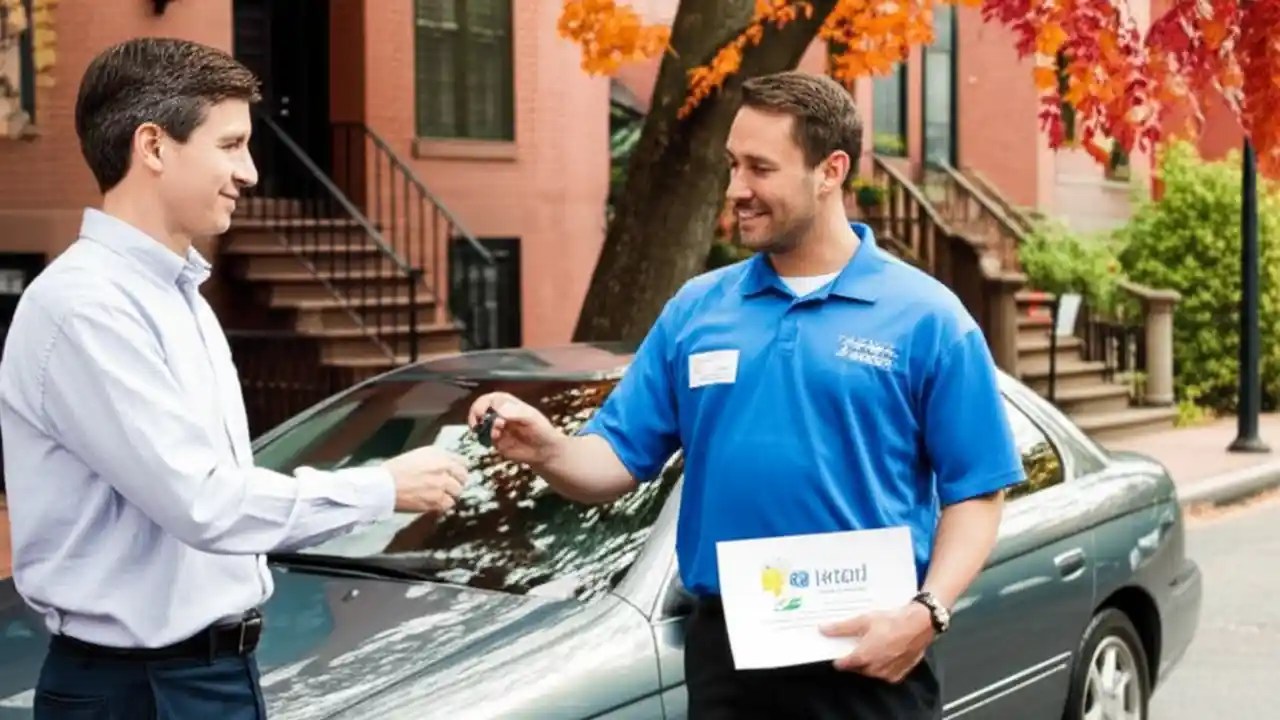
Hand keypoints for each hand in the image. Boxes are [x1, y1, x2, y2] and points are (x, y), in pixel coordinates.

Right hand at [382, 446, 468, 513]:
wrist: (384, 486)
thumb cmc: (397, 469)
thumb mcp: (419, 455)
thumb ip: (437, 458)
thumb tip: (450, 464)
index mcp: (439, 455)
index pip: (463, 462)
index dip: (459, 470)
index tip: (456, 474)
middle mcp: (443, 468)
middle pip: (463, 477)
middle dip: (457, 482)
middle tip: (448, 486)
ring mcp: (441, 485)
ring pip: (458, 492)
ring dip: (451, 494)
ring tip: (439, 495)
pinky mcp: (436, 501)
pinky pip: (449, 504)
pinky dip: (443, 504)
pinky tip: (434, 502)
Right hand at [467, 392, 562, 465]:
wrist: (545, 452)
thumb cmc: (542, 431)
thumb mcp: (532, 418)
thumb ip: (516, 413)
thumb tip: (498, 409)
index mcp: (509, 405)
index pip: (491, 399)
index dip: (483, 403)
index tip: (481, 411)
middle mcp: (500, 415)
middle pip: (481, 409)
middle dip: (475, 414)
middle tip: (476, 422)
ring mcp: (498, 429)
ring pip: (481, 425)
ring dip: (481, 427)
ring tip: (493, 432)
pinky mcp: (497, 442)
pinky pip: (486, 439)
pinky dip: (488, 438)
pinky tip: (497, 438)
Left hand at [819, 602, 934, 682]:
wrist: (921, 624)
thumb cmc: (892, 621)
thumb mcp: (863, 620)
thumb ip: (842, 628)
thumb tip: (823, 629)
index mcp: (864, 656)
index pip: (844, 664)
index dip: (839, 659)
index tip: (835, 653)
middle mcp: (875, 668)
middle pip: (858, 668)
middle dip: (854, 660)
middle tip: (854, 647)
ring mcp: (889, 672)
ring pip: (872, 672)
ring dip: (868, 663)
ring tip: (869, 648)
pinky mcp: (900, 673)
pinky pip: (885, 673)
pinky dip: (882, 666)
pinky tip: (883, 654)